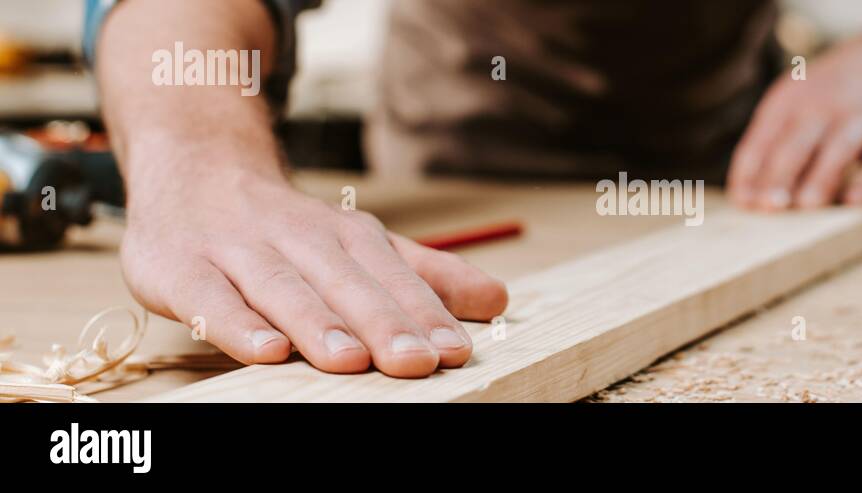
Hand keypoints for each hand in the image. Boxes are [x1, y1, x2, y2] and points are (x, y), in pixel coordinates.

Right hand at [120, 166, 507, 377]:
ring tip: (351, 362)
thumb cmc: (288, 227)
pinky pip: (209, 298)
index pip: (392, 276)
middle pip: (344, 283)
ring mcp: (236, 250)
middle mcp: (297, 238)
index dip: (425, 313)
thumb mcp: (360, 244)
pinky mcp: (180, 268)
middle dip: (383, 323)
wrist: (193, 167)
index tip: (456, 350)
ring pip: (281, 288)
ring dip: (317, 324)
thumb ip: (425, 275)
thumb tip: (498, 300)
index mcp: (346, 235)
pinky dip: (236, 323)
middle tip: (418, 363)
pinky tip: (266, 351)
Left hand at [728, 31, 861, 210]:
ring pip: (839, 150)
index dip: (751, 173)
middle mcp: (823, 107)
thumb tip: (745, 200)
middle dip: (781, 175)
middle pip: (797, 144)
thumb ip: (766, 147)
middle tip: (770, 207)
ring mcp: (861, 117)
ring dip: (822, 178)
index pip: (762, 140)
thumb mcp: (789, 106)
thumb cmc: (823, 99)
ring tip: (807, 207)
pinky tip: (856, 200)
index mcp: (787, 102)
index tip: (744, 203)